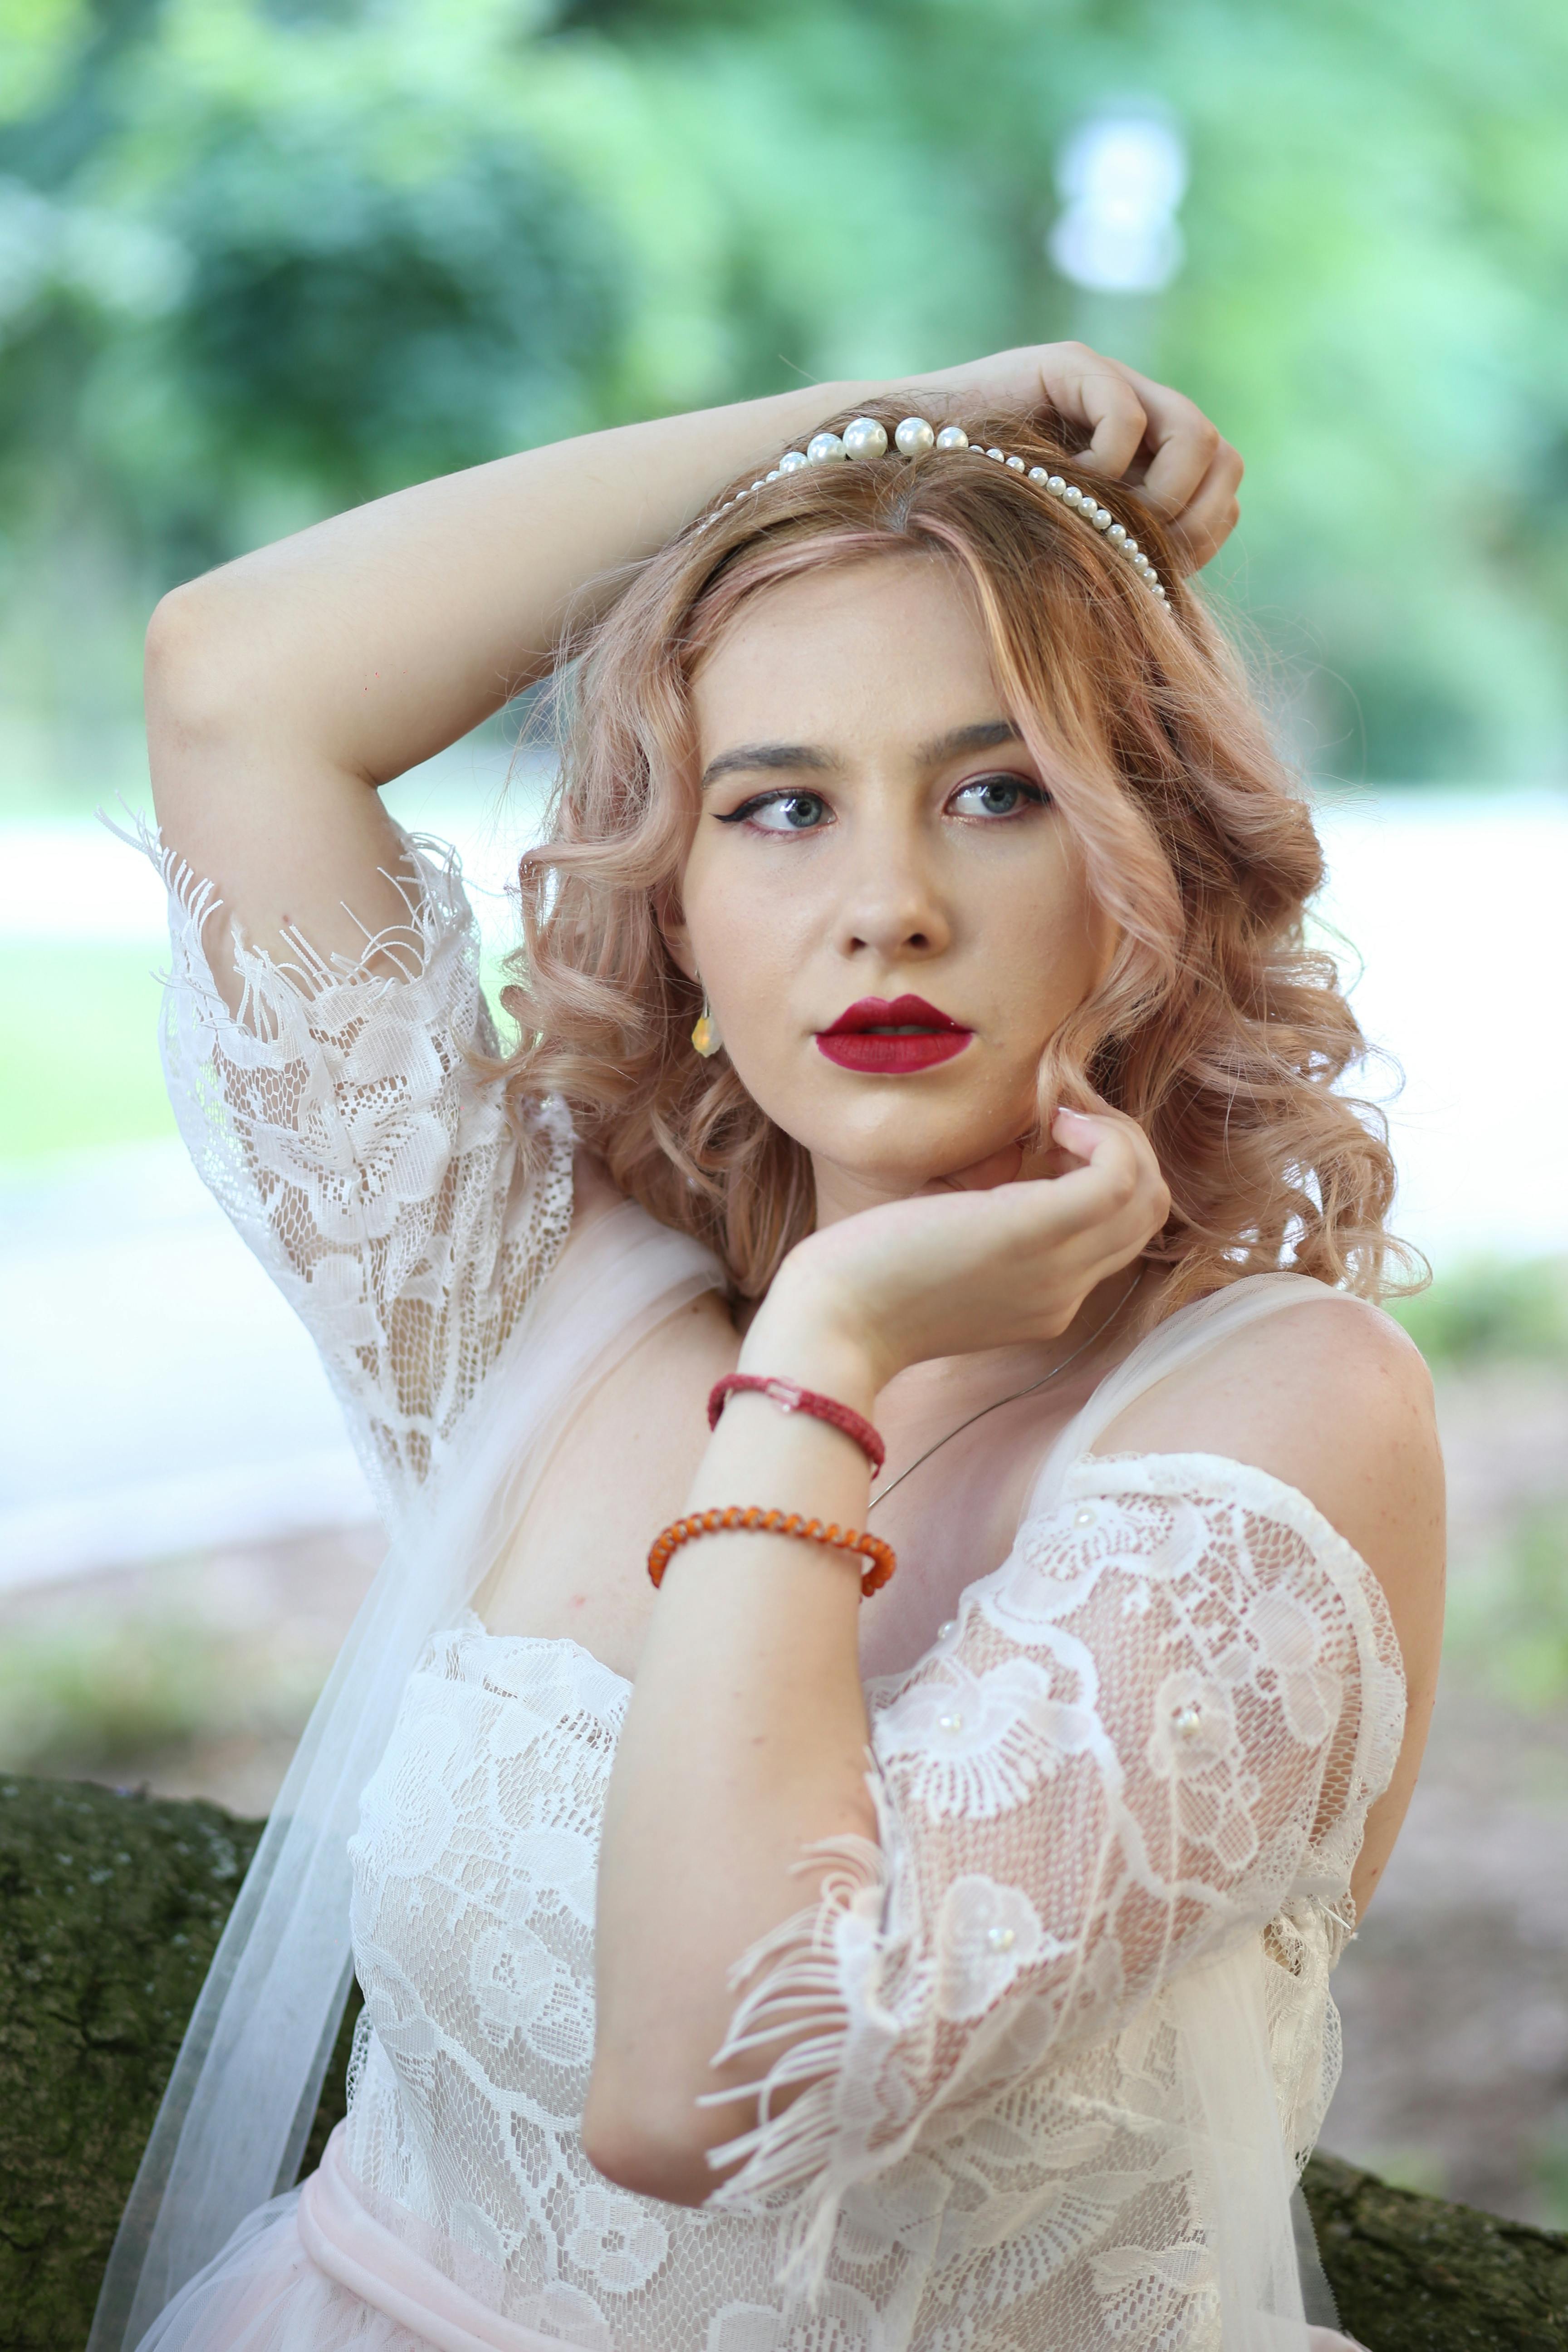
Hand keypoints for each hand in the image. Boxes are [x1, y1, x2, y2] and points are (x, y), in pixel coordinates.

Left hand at [750, 1107, 1170, 1395]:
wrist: (829, 1325)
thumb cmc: (861, 1280)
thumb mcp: (940, 1253)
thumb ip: (982, 1222)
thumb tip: (1007, 1160)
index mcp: (1043, 1301)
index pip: (1116, 1237)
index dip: (1101, 1175)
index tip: (1049, 1142)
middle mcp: (1064, 1293)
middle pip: (1146, 1215)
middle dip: (1123, 1151)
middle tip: (1064, 1121)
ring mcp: (1057, 1268)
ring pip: (1147, 1194)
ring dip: (1119, 1139)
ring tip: (1059, 1120)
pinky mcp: (1034, 1232)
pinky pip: (1119, 1177)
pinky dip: (1104, 1137)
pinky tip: (1054, 1122)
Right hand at [902, 341, 1241, 573]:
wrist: (897, 470)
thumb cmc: (975, 518)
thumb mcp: (1067, 544)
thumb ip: (1121, 551)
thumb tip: (1179, 581)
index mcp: (1142, 455)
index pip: (1221, 483)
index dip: (1206, 530)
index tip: (1164, 568)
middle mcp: (1136, 411)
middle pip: (1223, 455)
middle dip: (1195, 514)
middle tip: (1142, 546)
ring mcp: (1107, 382)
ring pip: (1195, 431)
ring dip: (1164, 494)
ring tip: (1111, 519)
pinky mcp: (1068, 365)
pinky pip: (1127, 417)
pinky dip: (1109, 464)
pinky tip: (1068, 485)